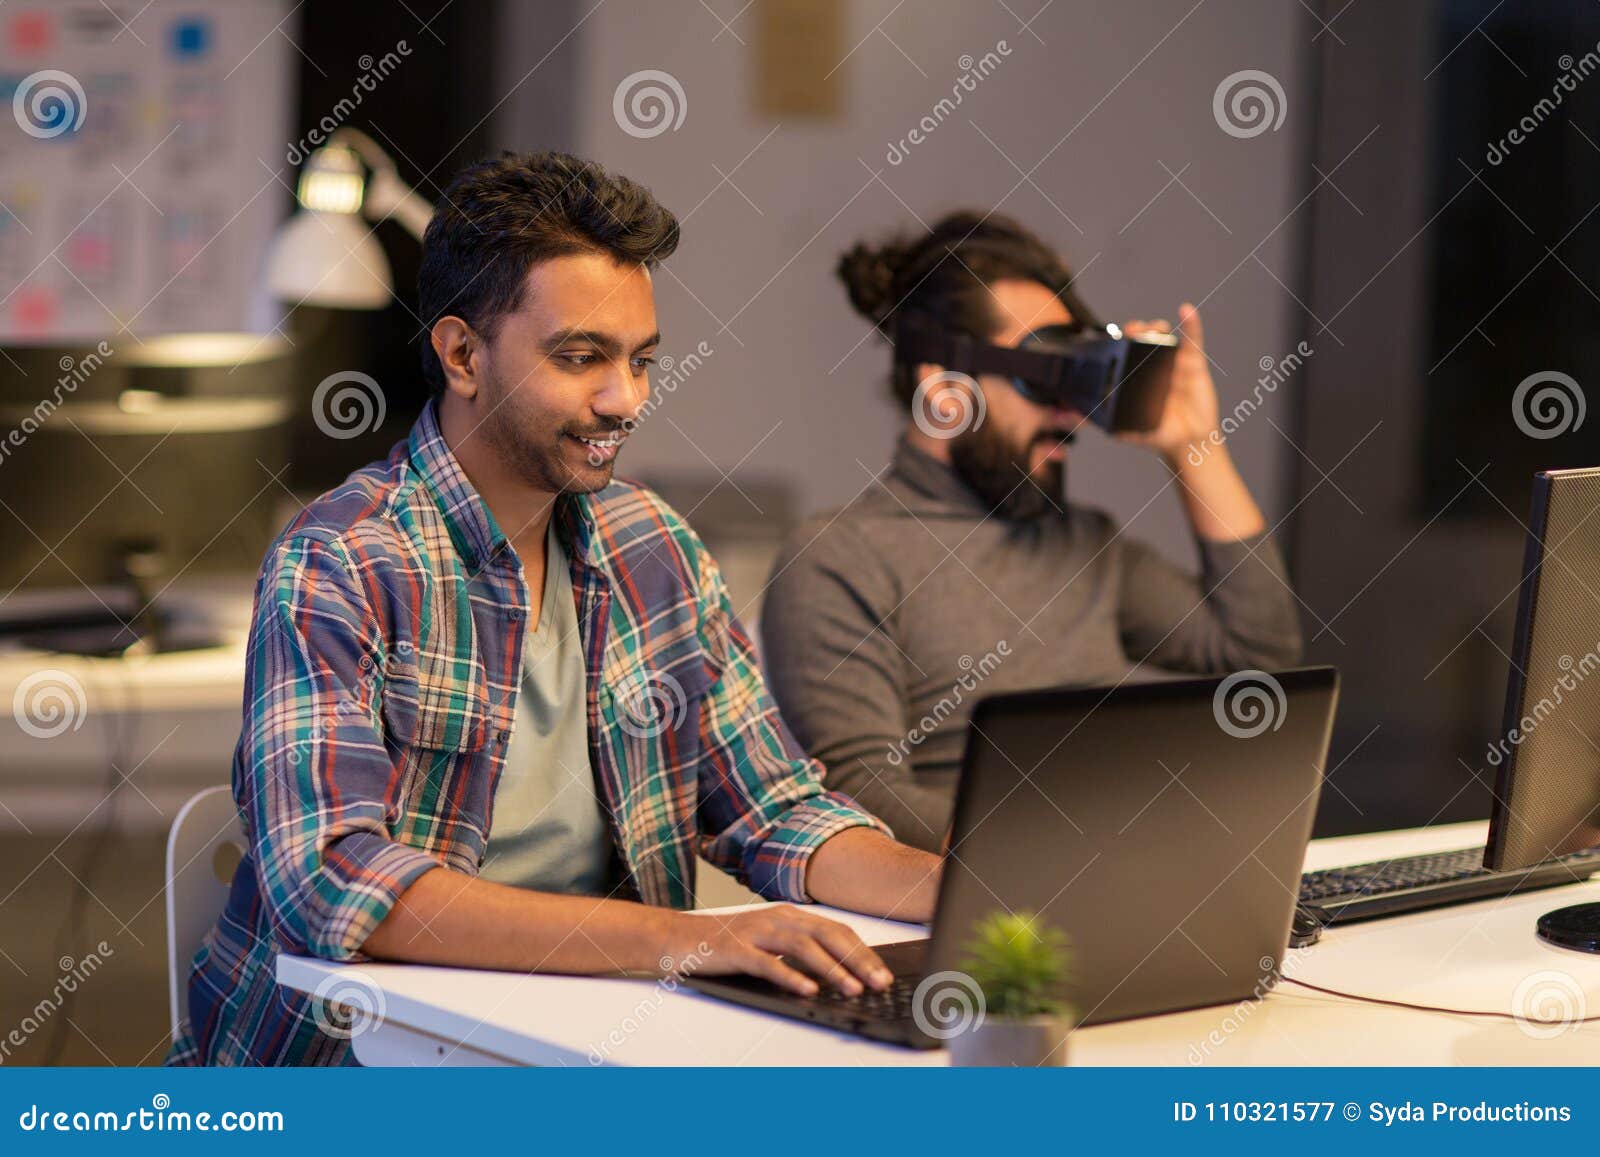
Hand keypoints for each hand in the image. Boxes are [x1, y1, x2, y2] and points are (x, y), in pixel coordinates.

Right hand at [663, 905, 892, 996]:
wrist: (672, 937)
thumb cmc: (722, 945)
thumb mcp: (766, 943)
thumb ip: (797, 952)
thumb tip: (837, 974)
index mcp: (789, 916)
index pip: (836, 930)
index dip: (863, 950)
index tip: (883, 973)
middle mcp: (776, 919)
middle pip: (826, 935)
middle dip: (858, 959)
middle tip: (880, 982)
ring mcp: (755, 932)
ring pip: (802, 947)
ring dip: (831, 968)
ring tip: (853, 989)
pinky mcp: (734, 949)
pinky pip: (767, 963)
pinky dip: (790, 976)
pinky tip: (807, 990)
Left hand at [1116, 302, 1220, 462]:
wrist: (1189, 442)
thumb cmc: (1160, 432)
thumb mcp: (1133, 431)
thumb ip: (1115, 426)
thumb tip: (1091, 422)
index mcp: (1136, 378)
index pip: (1125, 354)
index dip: (1119, 344)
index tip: (1115, 339)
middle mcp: (1153, 367)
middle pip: (1143, 340)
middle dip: (1136, 330)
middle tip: (1133, 331)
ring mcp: (1173, 363)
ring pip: (1164, 337)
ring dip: (1156, 327)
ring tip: (1154, 328)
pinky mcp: (1193, 364)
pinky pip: (1193, 341)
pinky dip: (1191, 324)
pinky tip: (1186, 312)